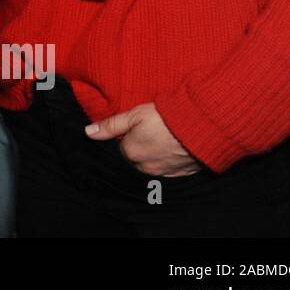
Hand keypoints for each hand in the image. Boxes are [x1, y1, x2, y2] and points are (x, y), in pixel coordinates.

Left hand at [85, 102, 202, 176]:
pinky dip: (168, 163)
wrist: (202, 127)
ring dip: (154, 157)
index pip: (121, 149)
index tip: (136, 129)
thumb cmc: (166, 117)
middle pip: (135, 160)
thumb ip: (111, 125)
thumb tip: (88, 133)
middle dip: (139, 150)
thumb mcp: (134, 115)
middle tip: (151, 134)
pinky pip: (168, 172)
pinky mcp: (181, 175)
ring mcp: (164, 173)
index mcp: (131, 153)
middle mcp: (144, 167)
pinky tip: (173, 151)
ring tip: (163, 141)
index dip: (127, 138)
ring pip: (151, 167)